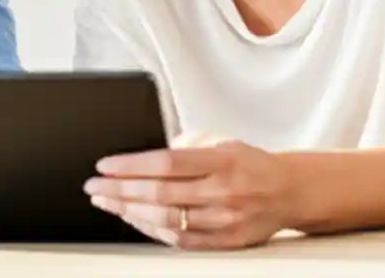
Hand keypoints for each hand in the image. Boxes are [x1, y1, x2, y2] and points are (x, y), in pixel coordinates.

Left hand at [84, 133, 296, 249]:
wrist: (290, 191)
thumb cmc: (250, 164)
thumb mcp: (222, 141)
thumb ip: (186, 146)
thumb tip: (146, 157)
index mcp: (223, 160)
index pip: (167, 163)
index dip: (131, 166)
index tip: (105, 165)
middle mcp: (224, 191)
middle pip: (161, 193)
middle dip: (120, 190)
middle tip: (94, 186)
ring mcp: (226, 220)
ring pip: (167, 219)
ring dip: (130, 211)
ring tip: (107, 203)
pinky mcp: (227, 241)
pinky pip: (181, 239)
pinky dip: (152, 230)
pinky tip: (134, 219)